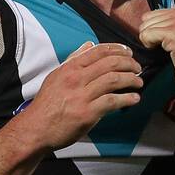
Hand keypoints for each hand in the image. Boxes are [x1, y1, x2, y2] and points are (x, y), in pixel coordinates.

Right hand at [20, 41, 143, 149]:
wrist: (36, 128)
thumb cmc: (46, 104)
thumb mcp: (56, 76)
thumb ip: (73, 60)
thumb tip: (88, 45)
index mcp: (69, 68)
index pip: (98, 51)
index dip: (117, 49)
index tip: (128, 53)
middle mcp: (76, 79)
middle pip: (110, 63)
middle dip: (129, 63)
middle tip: (137, 68)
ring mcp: (82, 96)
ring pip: (114, 80)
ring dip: (131, 79)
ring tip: (138, 82)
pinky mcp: (88, 112)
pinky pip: (112, 101)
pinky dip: (127, 99)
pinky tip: (134, 99)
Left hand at [138, 7, 174, 98]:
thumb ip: (164, 26)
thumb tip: (142, 21)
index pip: (149, 15)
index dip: (151, 31)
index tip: (164, 43)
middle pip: (146, 20)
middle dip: (150, 36)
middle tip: (167, 49)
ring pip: (145, 28)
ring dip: (151, 43)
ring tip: (169, 52)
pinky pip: (147, 35)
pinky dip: (151, 46)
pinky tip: (168, 53)